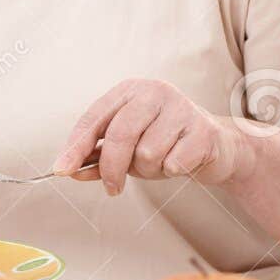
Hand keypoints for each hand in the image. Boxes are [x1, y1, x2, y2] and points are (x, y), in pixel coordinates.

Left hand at [49, 79, 255, 194]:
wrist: (217, 147)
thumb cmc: (167, 143)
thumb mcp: (129, 148)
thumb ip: (99, 157)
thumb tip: (70, 170)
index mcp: (131, 91)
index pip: (95, 118)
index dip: (76, 146)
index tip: (63, 170)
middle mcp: (155, 91)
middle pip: (120, 135)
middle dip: (112, 168)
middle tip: (113, 188)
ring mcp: (182, 107)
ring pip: (147, 153)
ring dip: (149, 170)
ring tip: (160, 163)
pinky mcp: (203, 129)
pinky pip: (173, 162)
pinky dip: (172, 170)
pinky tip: (181, 161)